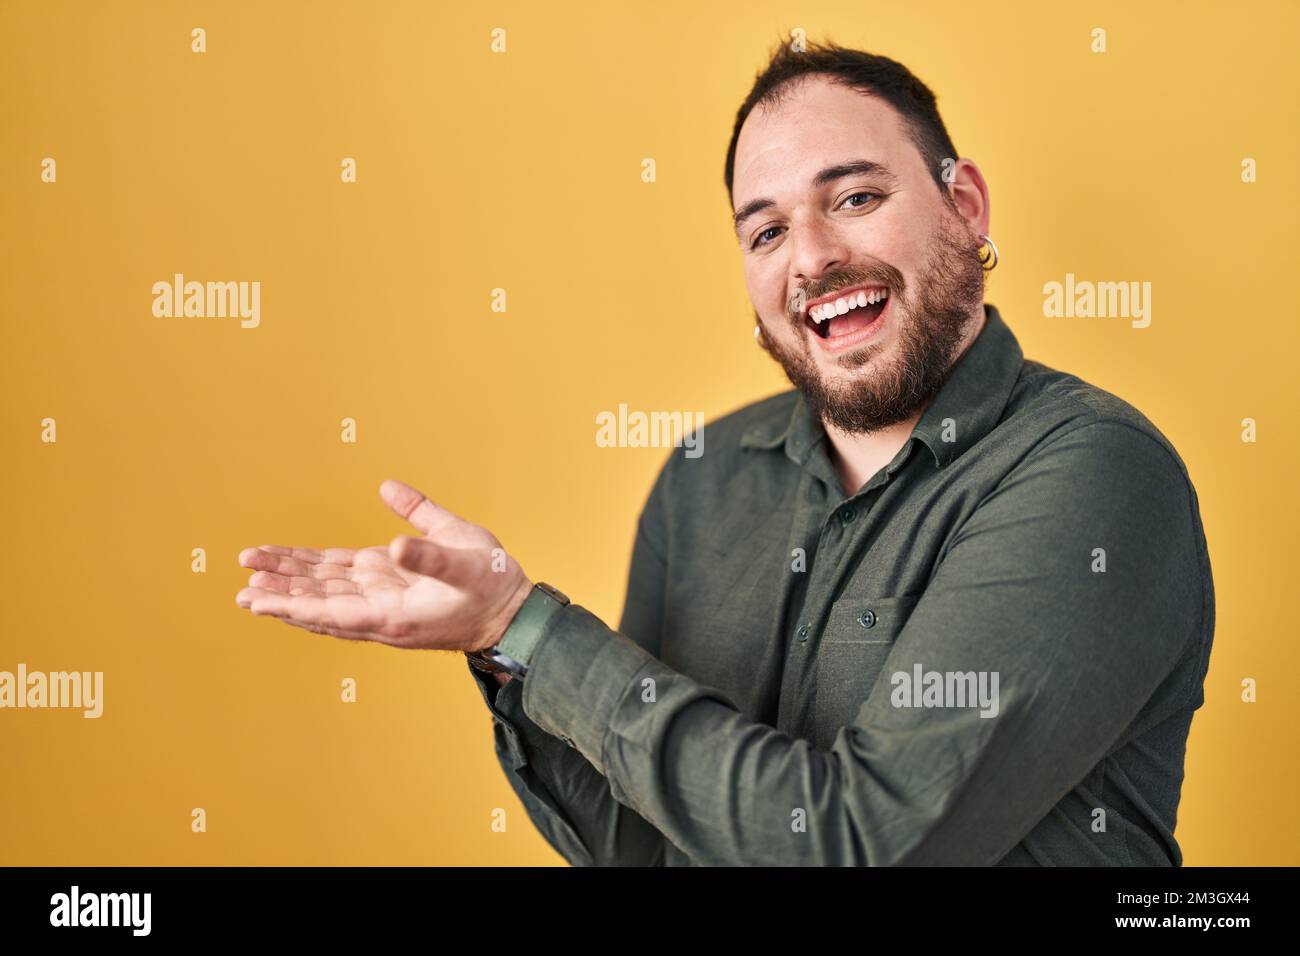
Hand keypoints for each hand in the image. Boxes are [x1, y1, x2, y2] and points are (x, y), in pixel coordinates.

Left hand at [235, 479, 532, 652]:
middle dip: (279, 592)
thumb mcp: (467, 559)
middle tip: (240, 583)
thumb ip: (428, 536)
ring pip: (325, 592)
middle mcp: (380, 612)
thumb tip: (390, 494)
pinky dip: (313, 574)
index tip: (260, 601)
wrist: (511, 614)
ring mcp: (382, 600)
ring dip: (289, 583)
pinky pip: (342, 581)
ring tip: (249, 572)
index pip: (333, 612)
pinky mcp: (388, 585)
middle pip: (319, 603)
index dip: (294, 605)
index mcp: (395, 613)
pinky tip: (288, 566)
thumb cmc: (493, 588)